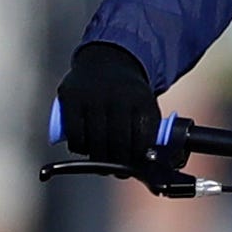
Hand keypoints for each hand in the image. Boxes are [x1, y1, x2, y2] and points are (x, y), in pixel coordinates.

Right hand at [57, 42, 159, 168]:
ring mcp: (92, 96)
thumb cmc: (129, 94)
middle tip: (118, 171)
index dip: (138, 158)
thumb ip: (152, 131)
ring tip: (102, 162)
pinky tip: (85, 149)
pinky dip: (80, 148)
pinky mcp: (70, 97)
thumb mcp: (146, 105)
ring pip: (95, 141)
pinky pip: (75, 134)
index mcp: (141, 99)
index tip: (137, 166)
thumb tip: (160, 163)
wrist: (106, 61)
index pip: (142, 139)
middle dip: (119, 163)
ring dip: (99, 159)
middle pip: (118, 143)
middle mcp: (117, 96)